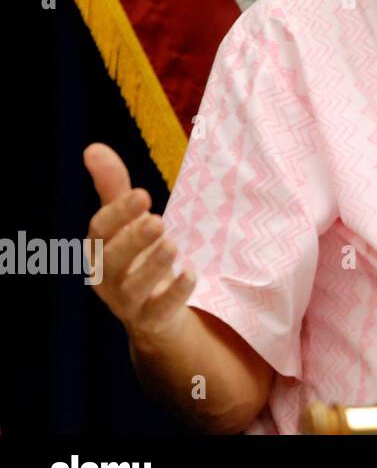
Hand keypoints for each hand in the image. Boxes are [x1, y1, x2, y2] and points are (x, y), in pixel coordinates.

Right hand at [83, 143, 195, 345]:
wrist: (152, 310)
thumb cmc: (135, 254)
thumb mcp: (126, 220)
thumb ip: (112, 186)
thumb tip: (92, 148)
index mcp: (98, 249)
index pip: (101, 230)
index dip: (119, 213)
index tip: (144, 195)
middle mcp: (107, 277)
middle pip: (113, 259)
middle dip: (134, 239)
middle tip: (158, 220)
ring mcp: (127, 302)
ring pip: (134, 287)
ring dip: (154, 265)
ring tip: (173, 244)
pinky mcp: (151, 319)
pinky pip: (160, 310)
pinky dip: (175, 292)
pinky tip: (192, 273)